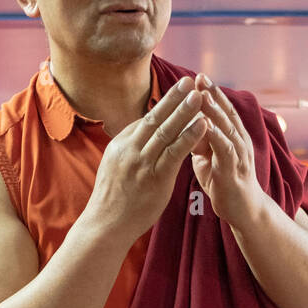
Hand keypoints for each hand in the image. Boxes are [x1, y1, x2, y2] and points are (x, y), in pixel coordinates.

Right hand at [87, 77, 209, 242]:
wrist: (104, 226)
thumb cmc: (113, 202)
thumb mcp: (115, 169)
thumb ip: (130, 153)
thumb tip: (142, 140)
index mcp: (120, 145)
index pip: (145, 121)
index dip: (164, 105)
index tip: (179, 91)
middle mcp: (130, 149)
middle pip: (154, 118)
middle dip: (174, 98)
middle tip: (190, 82)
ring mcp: (141, 163)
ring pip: (165, 131)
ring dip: (184, 111)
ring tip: (200, 96)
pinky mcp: (154, 178)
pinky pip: (174, 153)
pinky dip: (189, 136)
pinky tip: (203, 125)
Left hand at [189, 73, 264, 229]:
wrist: (243, 210)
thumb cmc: (225, 182)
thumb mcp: (208, 158)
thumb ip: (199, 141)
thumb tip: (185, 128)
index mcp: (232, 136)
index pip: (222, 109)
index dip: (210, 93)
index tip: (196, 76)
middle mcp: (239, 141)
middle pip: (226, 112)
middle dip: (212, 94)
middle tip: (200, 76)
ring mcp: (238, 154)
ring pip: (227, 127)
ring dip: (215, 111)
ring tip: (203, 95)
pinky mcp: (234, 170)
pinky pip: (226, 150)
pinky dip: (217, 137)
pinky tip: (207, 127)